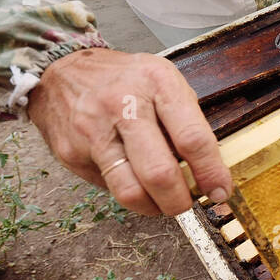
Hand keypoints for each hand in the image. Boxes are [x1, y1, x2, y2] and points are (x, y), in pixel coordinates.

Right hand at [27, 48, 232, 215]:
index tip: (219, 191)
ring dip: (154, 207)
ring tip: (162, 201)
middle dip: (179, 201)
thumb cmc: (123, 79)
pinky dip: (128, 193)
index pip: (192, 138)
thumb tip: (208, 172)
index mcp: (157, 83)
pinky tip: (133, 180)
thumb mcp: (163, 82)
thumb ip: (186, 121)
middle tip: (187, 204)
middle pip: (159, 172)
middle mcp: (124, 105)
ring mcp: (94, 130)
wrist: (60, 71)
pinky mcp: (73, 152)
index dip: (210, 172)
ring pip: (130, 191)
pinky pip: (108, 187)